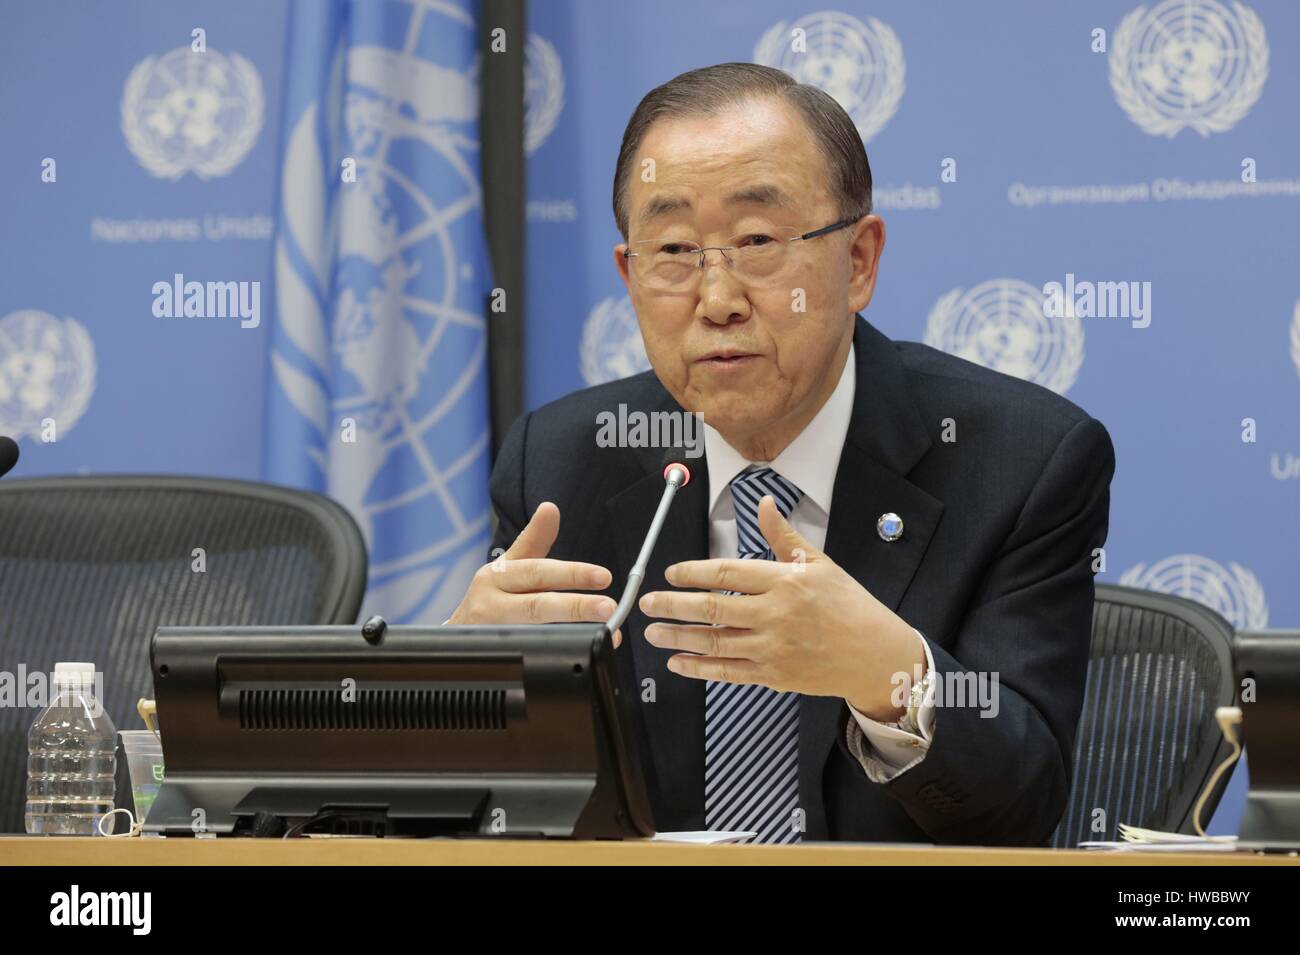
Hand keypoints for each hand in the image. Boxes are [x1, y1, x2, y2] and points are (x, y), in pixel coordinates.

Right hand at [448, 502, 622, 645]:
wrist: (455, 634)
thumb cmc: (490, 597)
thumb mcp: (507, 566)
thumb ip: (532, 540)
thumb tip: (550, 508)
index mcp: (496, 577)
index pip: (538, 572)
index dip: (572, 574)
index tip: (603, 576)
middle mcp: (491, 605)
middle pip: (536, 606)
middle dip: (575, 607)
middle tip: (608, 607)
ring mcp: (491, 636)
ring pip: (533, 636)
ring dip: (570, 635)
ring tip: (604, 633)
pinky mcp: (495, 659)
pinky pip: (527, 656)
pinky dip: (554, 655)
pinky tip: (578, 652)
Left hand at [639, 495, 924, 717]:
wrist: (875, 655)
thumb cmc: (848, 605)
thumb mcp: (819, 563)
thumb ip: (783, 536)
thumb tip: (763, 503)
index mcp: (784, 582)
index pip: (726, 574)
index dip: (692, 572)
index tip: (670, 573)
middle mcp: (774, 615)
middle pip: (711, 608)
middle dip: (673, 605)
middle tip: (646, 603)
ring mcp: (772, 648)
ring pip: (713, 642)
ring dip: (678, 638)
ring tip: (652, 633)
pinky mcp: (773, 676)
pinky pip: (727, 672)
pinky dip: (699, 668)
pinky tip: (677, 663)